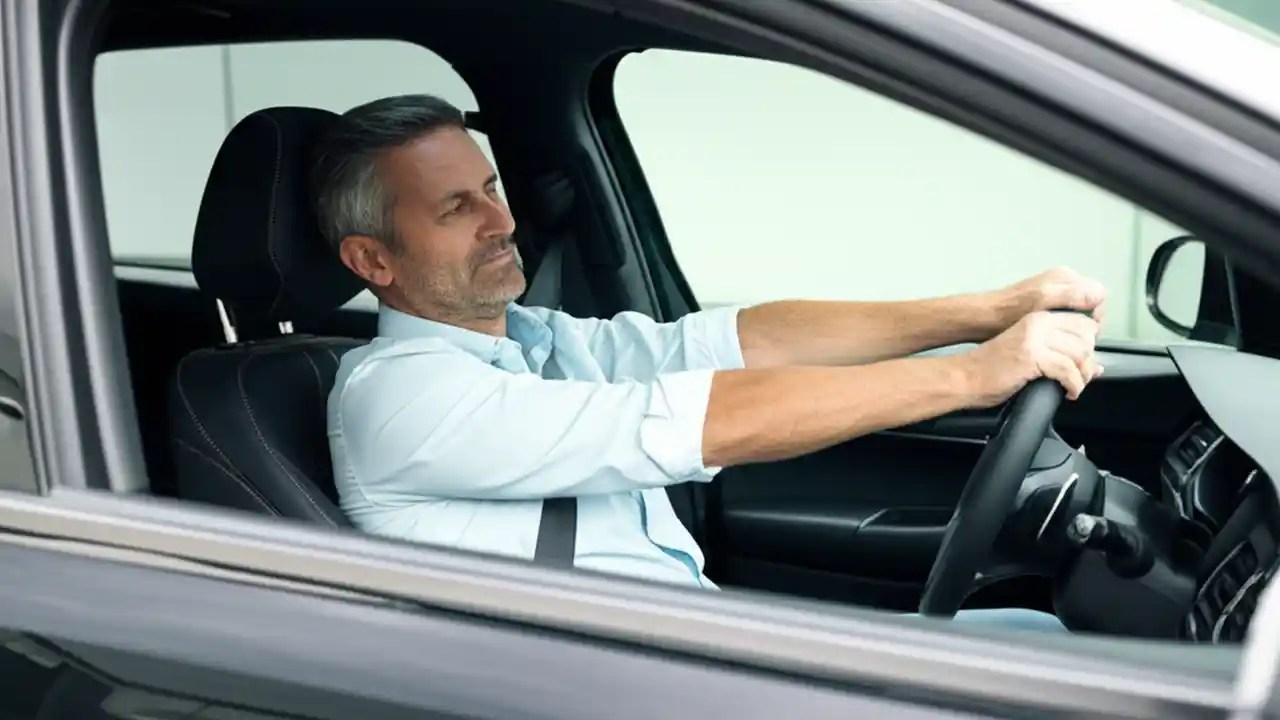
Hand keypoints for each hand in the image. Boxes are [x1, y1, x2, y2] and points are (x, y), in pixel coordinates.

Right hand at [960, 310, 1102, 407]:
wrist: (966, 378)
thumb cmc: (993, 370)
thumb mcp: (1031, 356)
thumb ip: (1061, 355)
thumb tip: (1095, 367)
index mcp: (1038, 318)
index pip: (1083, 325)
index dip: (1090, 346)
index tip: (1083, 364)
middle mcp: (1038, 323)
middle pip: (1085, 338)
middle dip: (1088, 362)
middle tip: (1080, 378)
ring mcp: (1034, 339)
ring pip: (1080, 354)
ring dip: (1083, 376)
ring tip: (1075, 387)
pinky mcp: (1032, 357)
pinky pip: (1068, 370)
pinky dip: (1074, 385)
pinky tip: (1068, 392)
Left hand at [993, 267, 1107, 332]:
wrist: (984, 318)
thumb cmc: (1010, 311)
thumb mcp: (1042, 301)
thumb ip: (1071, 296)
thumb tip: (1098, 296)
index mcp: (1067, 277)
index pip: (1099, 296)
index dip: (1096, 317)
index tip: (1085, 334)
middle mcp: (1064, 282)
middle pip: (1091, 305)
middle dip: (1087, 323)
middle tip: (1075, 341)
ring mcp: (1055, 293)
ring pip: (1080, 313)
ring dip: (1076, 328)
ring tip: (1065, 342)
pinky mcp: (1046, 305)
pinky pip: (1067, 317)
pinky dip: (1065, 328)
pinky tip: (1055, 338)